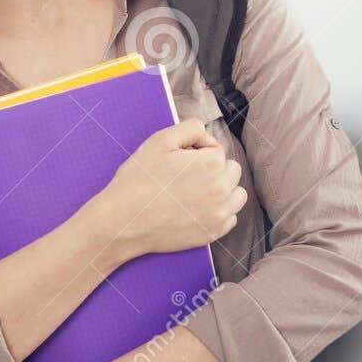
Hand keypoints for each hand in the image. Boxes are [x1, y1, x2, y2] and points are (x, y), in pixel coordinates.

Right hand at [97, 117, 246, 255]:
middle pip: (231, 171)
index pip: (218, 150)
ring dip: (223, 190)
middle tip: (186, 177)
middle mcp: (222, 189)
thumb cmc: (139, 179)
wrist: (124, 221)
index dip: (197, 152)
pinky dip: (219, 212)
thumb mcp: (160, 140)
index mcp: (212, 163)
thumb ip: (191, 128)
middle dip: (214, 170)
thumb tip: (207, 137)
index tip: (178, 163)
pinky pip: (230, 217)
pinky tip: (197, 209)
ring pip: (237, 195)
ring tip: (197, 192)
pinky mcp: (213, 233)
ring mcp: (219, 214)